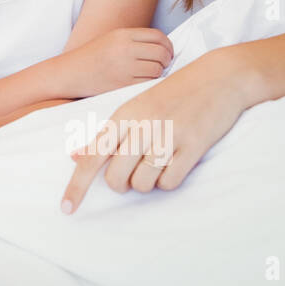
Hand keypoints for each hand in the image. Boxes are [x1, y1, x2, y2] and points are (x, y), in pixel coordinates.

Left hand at [61, 51, 248, 212]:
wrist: (219, 77)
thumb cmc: (173, 94)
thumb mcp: (135, 107)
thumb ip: (107, 134)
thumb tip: (75, 157)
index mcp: (124, 115)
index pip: (93, 157)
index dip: (77, 186)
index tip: (66, 208)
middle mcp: (142, 126)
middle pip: (116, 177)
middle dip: (122, 184)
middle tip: (133, 172)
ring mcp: (168, 136)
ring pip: (143, 183)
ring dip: (147, 182)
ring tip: (158, 162)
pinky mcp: (193, 146)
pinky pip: (170, 182)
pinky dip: (169, 180)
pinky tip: (175, 163)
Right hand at [74, 27, 172, 96]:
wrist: (70, 72)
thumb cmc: (92, 57)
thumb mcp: (112, 39)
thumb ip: (135, 40)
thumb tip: (164, 49)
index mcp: (123, 34)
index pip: (158, 36)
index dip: (168, 45)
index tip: (167, 52)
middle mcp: (125, 48)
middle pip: (161, 52)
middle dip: (166, 60)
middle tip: (163, 65)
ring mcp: (124, 67)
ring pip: (157, 69)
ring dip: (158, 73)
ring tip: (150, 74)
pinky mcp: (122, 84)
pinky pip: (148, 83)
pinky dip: (150, 83)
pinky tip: (143, 82)